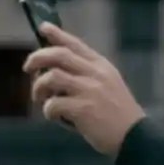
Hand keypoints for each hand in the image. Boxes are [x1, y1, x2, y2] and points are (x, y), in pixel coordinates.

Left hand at [23, 23, 145, 155]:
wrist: (135, 136)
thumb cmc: (118, 114)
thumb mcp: (108, 84)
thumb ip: (87, 74)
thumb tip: (54, 71)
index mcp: (101, 66)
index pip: (75, 44)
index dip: (57, 34)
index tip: (43, 28)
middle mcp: (95, 73)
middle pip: (59, 55)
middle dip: (37, 58)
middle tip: (27, 68)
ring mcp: (89, 90)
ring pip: (52, 77)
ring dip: (39, 87)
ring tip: (40, 99)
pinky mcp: (83, 109)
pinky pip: (53, 104)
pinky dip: (48, 110)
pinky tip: (53, 116)